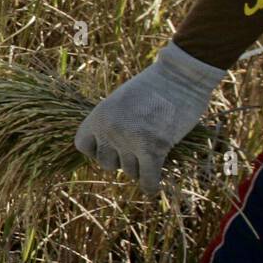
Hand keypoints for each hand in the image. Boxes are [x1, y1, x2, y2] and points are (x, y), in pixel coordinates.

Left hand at [74, 41, 224, 193]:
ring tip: (152, 153)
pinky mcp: (153, 149)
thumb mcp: (121, 100)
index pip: (83, 146)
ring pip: (130, 172)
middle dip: (121, 160)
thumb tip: (112, 151)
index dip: (96, 150)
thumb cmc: (154, 86)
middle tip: (137, 149)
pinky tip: (153, 186)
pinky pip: (147, 179)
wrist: (179, 76)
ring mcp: (130, 141)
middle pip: (107, 164)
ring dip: (141, 167)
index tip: (110, 147)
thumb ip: (112, 123)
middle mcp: (110, 130)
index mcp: (99, 116)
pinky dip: (150, 185)